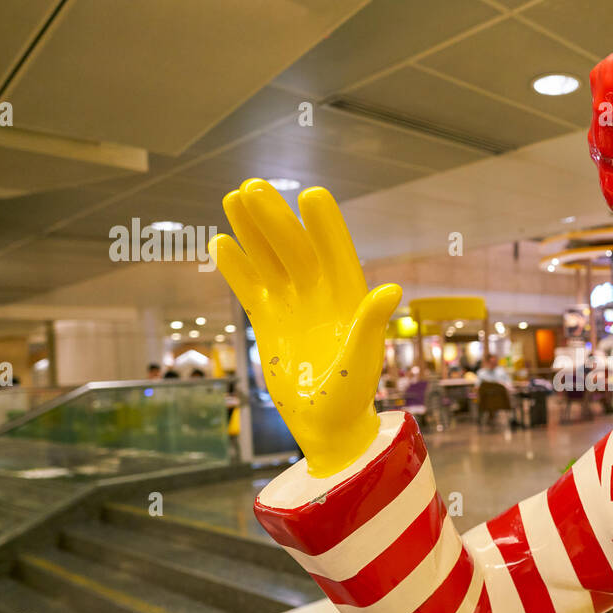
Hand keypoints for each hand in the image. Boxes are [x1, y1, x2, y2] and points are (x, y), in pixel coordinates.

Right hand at [209, 179, 401, 477]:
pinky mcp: (268, 321)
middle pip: (295, 249)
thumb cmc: (352, 395)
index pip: (336, 253)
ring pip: (270, 260)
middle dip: (275, 219)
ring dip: (253, 231)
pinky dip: (236, 267)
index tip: (312, 196)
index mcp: (349, 299)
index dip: (325, 226)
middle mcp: (320, 295)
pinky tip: (220, 242)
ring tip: (233, 197)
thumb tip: (391, 290)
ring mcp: (293, 305)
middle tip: (253, 187)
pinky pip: (251, 287)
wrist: (326, 425)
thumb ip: (370, 325)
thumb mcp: (362, 361)